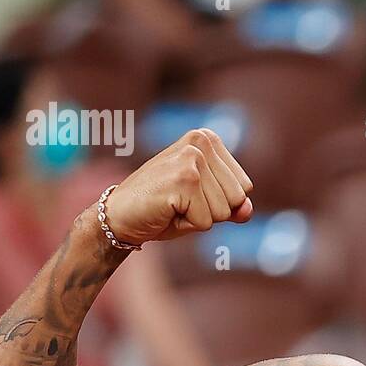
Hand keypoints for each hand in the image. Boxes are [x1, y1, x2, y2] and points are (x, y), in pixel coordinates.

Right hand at [104, 128, 253, 245]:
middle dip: (211, 212)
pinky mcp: (184, 179)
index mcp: (207, 139)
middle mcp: (201, 142)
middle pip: (237, 198)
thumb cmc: (163, 208)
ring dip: (198, 218)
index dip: (219, 202)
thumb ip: (232, 205)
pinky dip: (187, 225)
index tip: (189, 195)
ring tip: (172, 205)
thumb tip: (248, 210)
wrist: (118, 216)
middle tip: (179, 202)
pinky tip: (166, 210)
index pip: (244, 187)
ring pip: (224, 212)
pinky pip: (205, 222)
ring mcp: (192, 159)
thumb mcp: (204, 204)